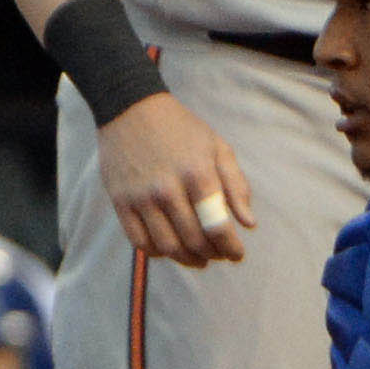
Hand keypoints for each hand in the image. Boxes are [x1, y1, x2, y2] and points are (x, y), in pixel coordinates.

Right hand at [96, 91, 253, 265]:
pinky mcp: (120, 201)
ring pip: (167, 246)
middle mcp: (167, 188)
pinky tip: (169, 249)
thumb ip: (236, 185)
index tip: (237, 254)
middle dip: (212, 254)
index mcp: (197, 173)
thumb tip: (248, 224)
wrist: (131, 109)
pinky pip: (139, 241)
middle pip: (193, 240)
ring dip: (187, 259)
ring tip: (198, 258)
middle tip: (219, 255)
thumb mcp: (217, 148)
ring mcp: (141, 196)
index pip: (217, 225)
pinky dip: (157, 253)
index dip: (231, 247)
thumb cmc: (181, 129)